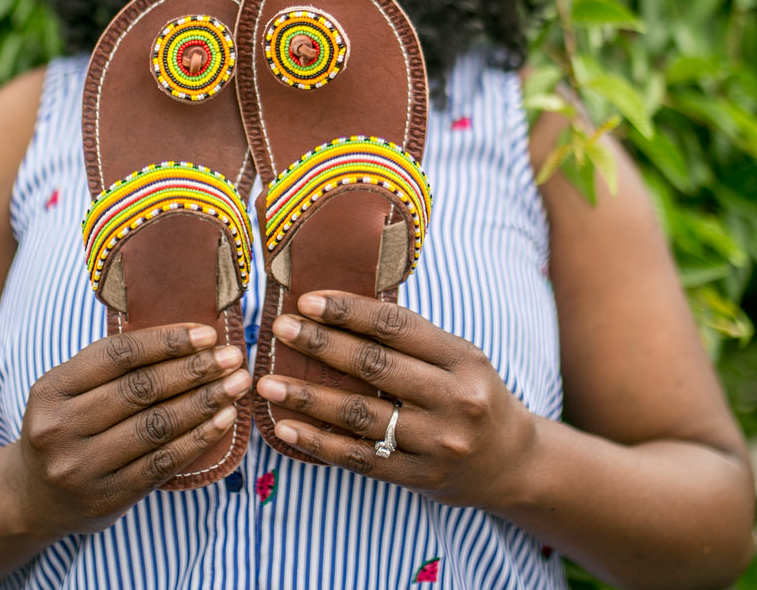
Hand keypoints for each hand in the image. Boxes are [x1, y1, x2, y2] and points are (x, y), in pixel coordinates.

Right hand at [12, 324, 250, 536]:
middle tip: (233, 356)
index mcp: (51, 389)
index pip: (117, 354)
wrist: (35, 498)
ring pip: (156, 426)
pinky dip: (198, 438)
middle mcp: (60, 428)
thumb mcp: (71, 389)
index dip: (167, 341)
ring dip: (204, 401)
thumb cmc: (69, 426)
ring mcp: (81, 468)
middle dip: (194, 369)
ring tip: (236, 384)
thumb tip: (189, 336)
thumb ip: (115, 365)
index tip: (208, 334)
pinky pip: (162, 463)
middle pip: (140, 389)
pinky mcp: (106, 499)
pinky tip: (223, 420)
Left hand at [256, 292, 535, 511]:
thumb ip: (411, 340)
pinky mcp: (421, 479)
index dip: (348, 311)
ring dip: (308, 396)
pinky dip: (319, 443)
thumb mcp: (459, 358)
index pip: (396, 327)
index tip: (307, 301)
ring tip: (267, 381)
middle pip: (374, 367)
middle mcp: (455, 400)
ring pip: (361, 415)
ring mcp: (439, 444)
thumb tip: (339, 308)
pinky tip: (287, 427)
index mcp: (462, 359)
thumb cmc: (473, 395)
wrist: (514, 464)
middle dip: (321, 345)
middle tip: (279, 329)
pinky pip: (360, 459)